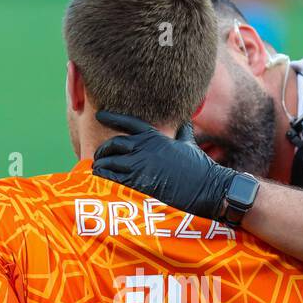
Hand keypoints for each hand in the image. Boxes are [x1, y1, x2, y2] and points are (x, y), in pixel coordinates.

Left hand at [92, 111, 240, 221]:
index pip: (129, 122)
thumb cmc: (200, 167)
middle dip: (103, 150)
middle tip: (99, 155)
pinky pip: (113, 177)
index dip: (112, 117)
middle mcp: (145, 148)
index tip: (100, 115)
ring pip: (110, 161)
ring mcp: (141, 165)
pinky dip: (104, 177)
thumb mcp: (189, 144)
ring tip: (96, 168)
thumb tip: (187, 118)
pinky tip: (99, 179)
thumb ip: (183, 131)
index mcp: (155, 137)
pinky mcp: (139, 182)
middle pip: (114, 144)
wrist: (206, 186)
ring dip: (101, 165)